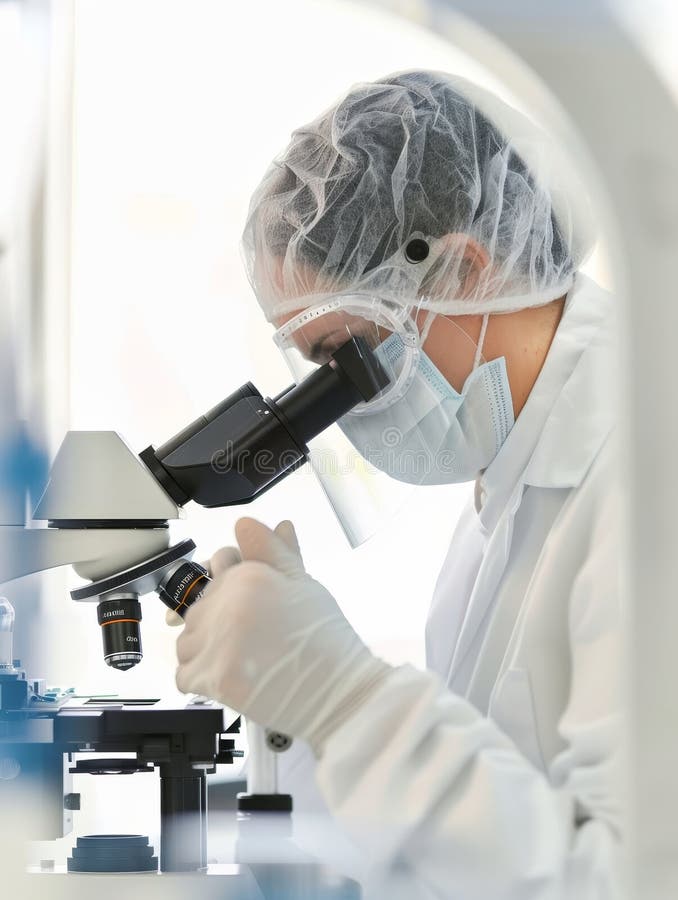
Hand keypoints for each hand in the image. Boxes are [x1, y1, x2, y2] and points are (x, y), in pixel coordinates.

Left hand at [175, 518, 389, 752]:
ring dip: (206, 649)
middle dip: (219, 618)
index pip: (217, 566)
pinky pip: (184, 674)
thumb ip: (271, 552)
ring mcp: (217, 642)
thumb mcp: (302, 584)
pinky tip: (230, 675)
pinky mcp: (212, 678)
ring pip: (187, 639)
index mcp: (248, 576)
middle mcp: (227, 603)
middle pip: (200, 604)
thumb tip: (248, 524)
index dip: (232, 583)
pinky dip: (202, 678)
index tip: (249, 602)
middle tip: (253, 637)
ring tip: (241, 658)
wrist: (338, 690)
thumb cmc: (325, 640)